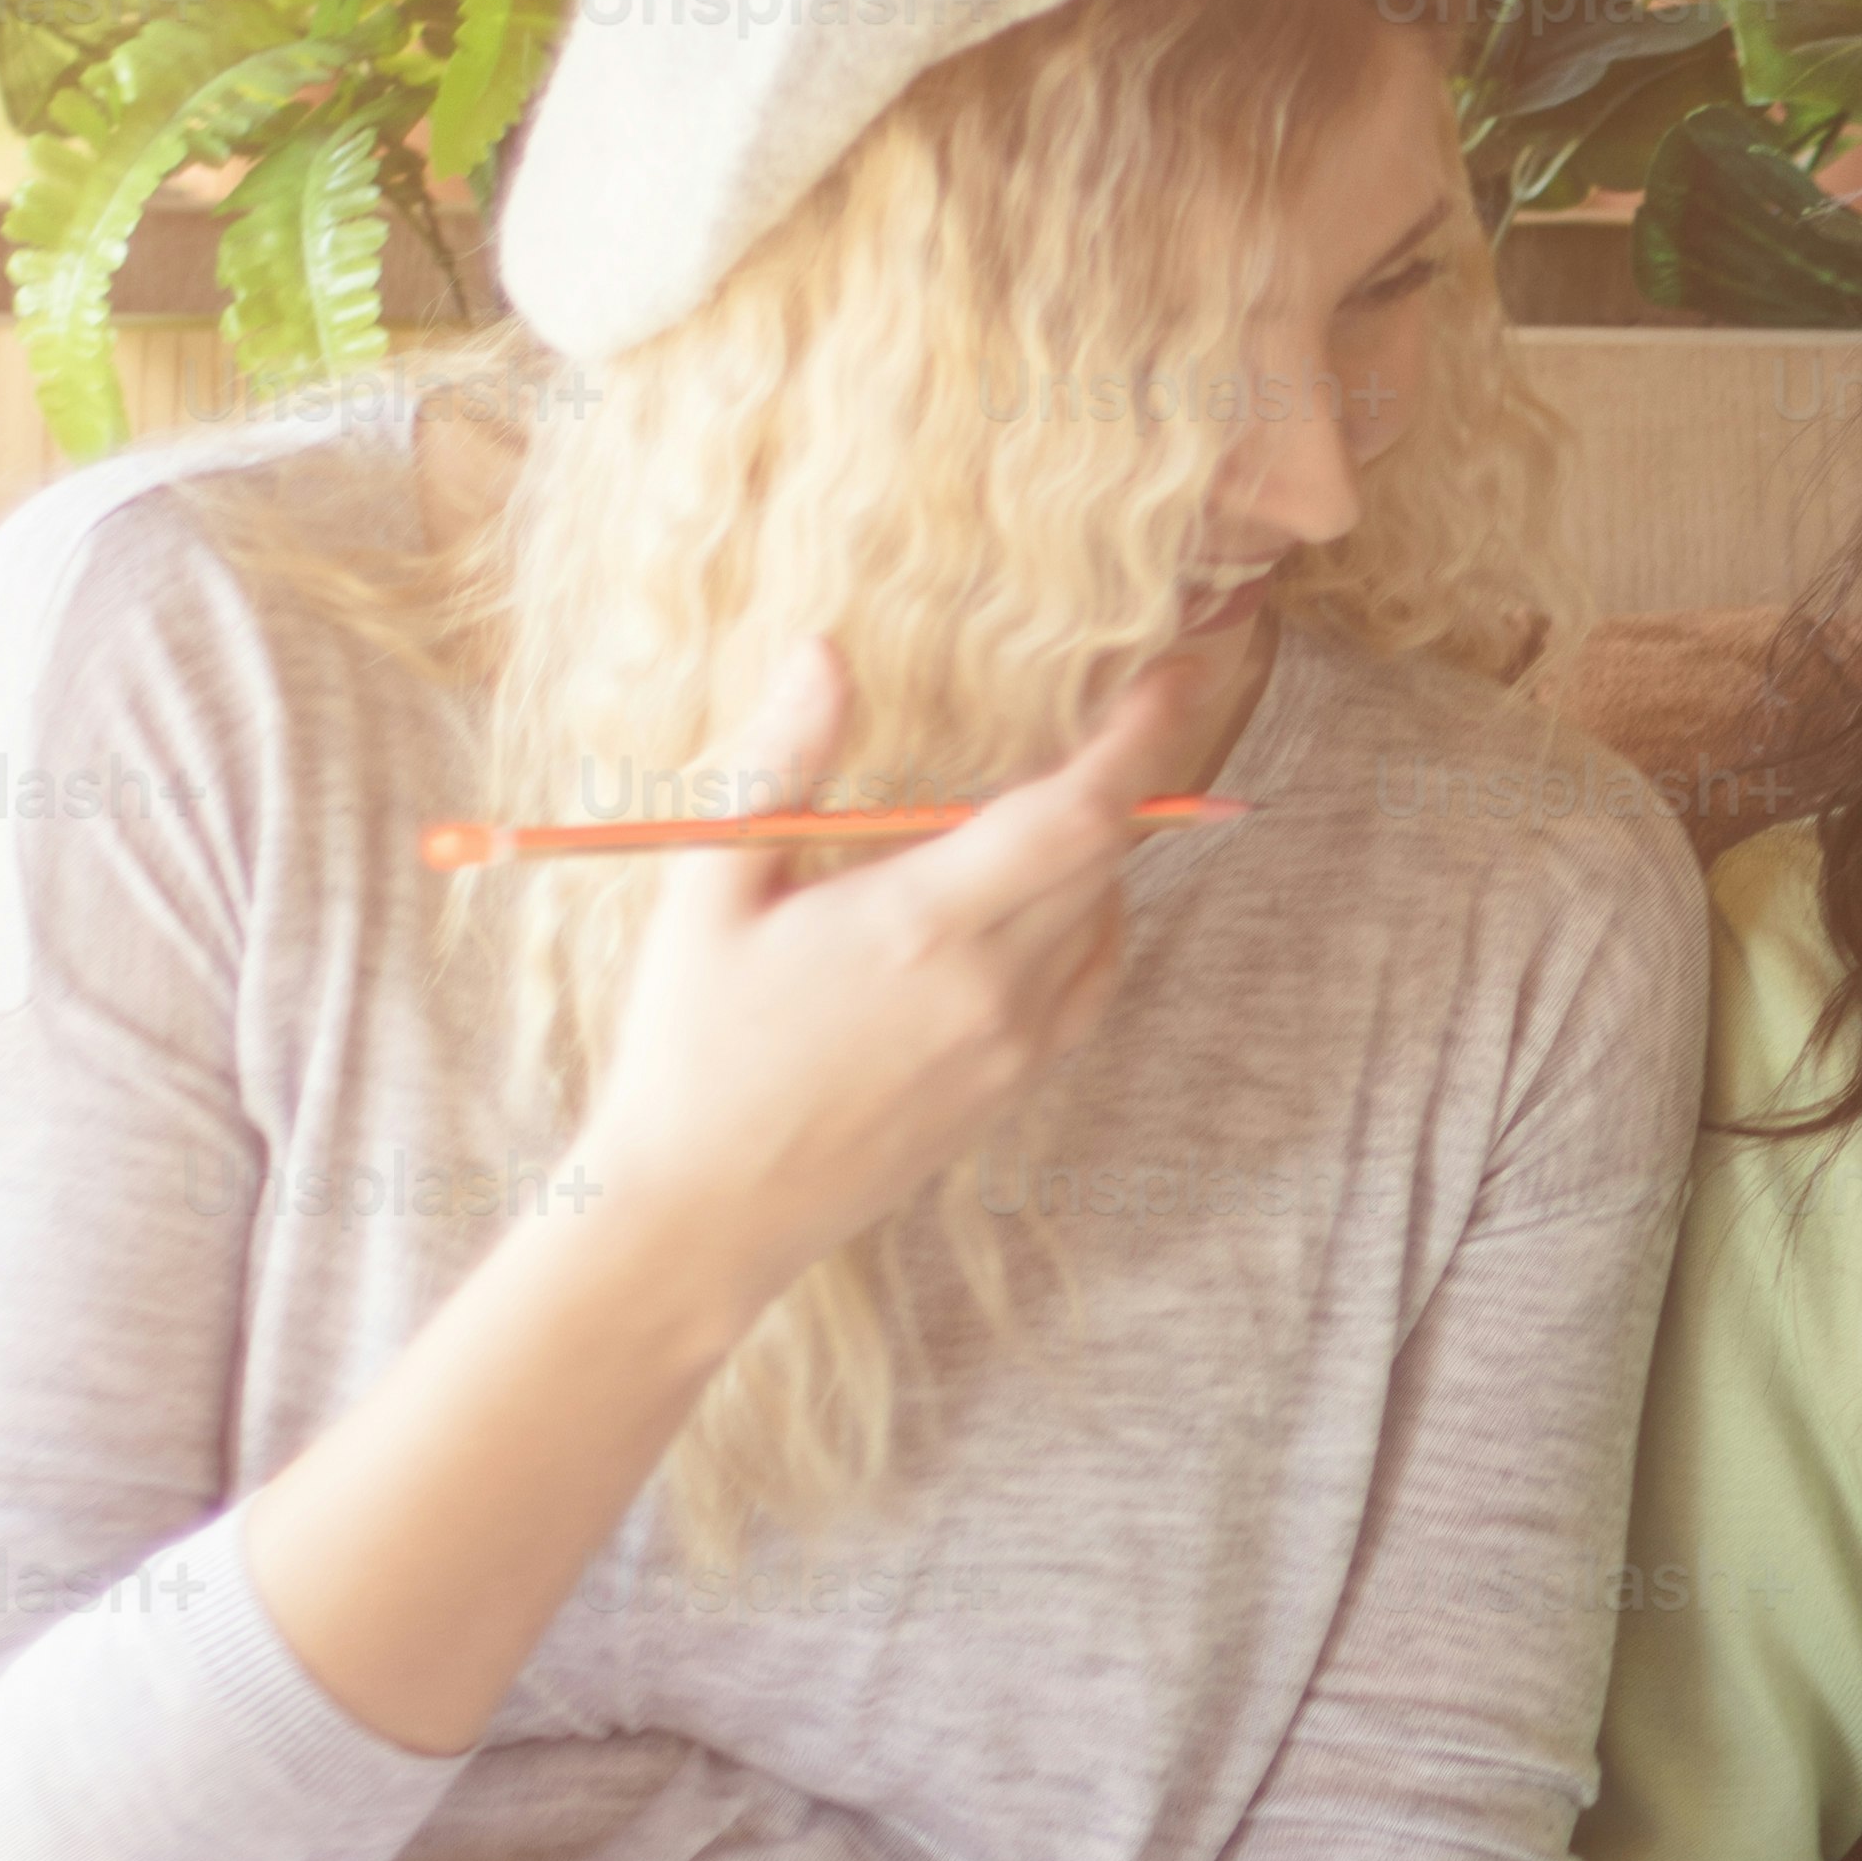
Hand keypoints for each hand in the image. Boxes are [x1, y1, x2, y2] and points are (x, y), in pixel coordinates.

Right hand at [566, 637, 1225, 1333]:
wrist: (706, 1209)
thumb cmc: (689, 1041)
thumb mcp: (710, 886)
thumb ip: (778, 761)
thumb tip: (825, 651)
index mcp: (922, 925)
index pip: (1077, 813)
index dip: (1138, 739)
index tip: (1171, 677)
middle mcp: (991, 988)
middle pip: (1105, 858)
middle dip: (1122, 778)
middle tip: (1111, 715)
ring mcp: (1012, 1047)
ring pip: (1104, 921)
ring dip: (1099, 851)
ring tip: (1055, 800)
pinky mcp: (1010, 1089)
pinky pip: (1089, 986)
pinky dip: (1091, 925)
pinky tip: (1044, 899)